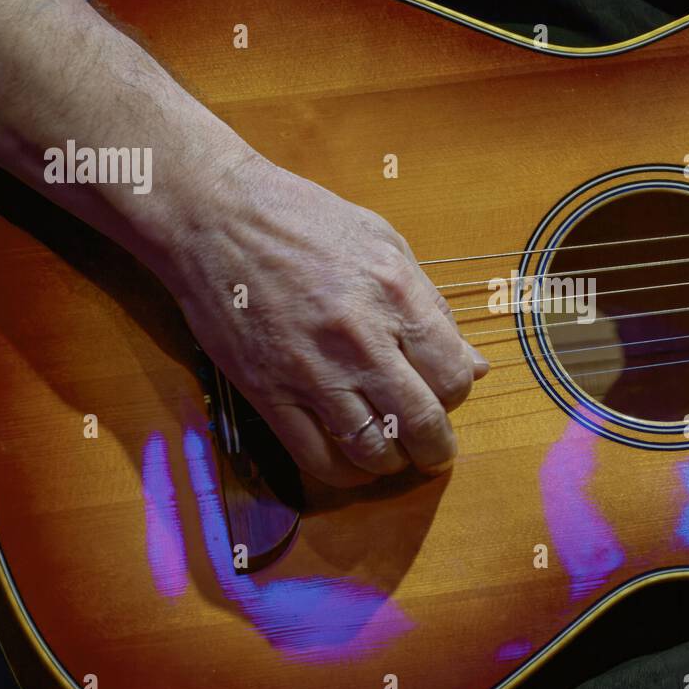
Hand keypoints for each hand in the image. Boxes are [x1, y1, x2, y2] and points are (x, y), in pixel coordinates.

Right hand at [155, 157, 487, 486]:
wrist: (214, 216)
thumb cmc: (302, 220)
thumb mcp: (384, 244)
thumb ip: (432, 308)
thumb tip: (474, 364)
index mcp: (395, 294)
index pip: (452, 376)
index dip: (457, 395)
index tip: (446, 395)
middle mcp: (360, 338)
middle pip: (421, 422)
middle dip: (437, 447)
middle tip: (434, 450)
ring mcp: (312, 370)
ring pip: (372, 450)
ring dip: (392, 463)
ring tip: (393, 453)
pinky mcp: (268, 392)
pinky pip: (317, 457)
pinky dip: (344, 471)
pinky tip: (351, 459)